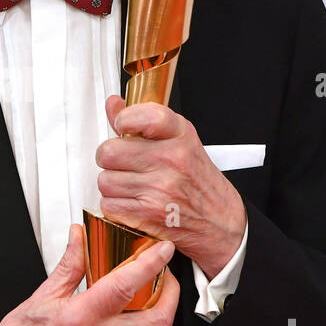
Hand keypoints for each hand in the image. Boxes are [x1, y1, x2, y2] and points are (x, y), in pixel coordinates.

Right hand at [0, 225, 179, 325]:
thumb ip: (70, 265)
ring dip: (157, 306)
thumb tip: (80, 238)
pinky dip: (139, 320)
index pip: (126, 286)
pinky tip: (128, 307)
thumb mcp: (42, 296)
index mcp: (81, 318)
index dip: (149, 264)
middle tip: (164, 271)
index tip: (162, 249)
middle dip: (171, 292)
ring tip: (147, 285)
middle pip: (158, 319)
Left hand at [95, 95, 246, 279]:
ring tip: (132, 186)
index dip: (124, 119)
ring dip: (112, 185)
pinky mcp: (148, 213)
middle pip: (110, 151)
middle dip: (110, 158)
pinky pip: (108, 204)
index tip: (122, 126)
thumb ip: (142, 121)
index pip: (144, 116)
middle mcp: (171, 160)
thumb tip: (113, 104)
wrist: (221, 222)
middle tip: (122, 163)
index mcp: (180, 136)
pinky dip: (115, 206)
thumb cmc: (198, 181)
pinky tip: (133, 202)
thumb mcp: (180, 142)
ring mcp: (159, 188)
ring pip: (105, 180)